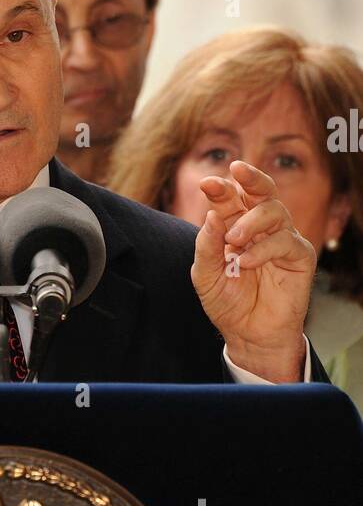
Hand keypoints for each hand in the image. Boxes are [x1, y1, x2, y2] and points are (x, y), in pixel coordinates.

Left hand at [191, 161, 314, 381]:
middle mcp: (260, 228)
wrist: (248, 334)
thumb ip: (206, 246)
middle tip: (236, 171)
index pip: (231, 199)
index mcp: (235, 226)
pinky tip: (246, 262)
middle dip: (251, 178)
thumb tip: (212, 214)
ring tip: (233, 240)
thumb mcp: (205, 276)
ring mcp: (282, 240)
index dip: (221, 188)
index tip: (207, 184)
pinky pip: (286, 241)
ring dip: (252, 220)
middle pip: (262, 192)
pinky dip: (263, 249)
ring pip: (275, 210)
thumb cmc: (227, 303)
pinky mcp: (299, 257)